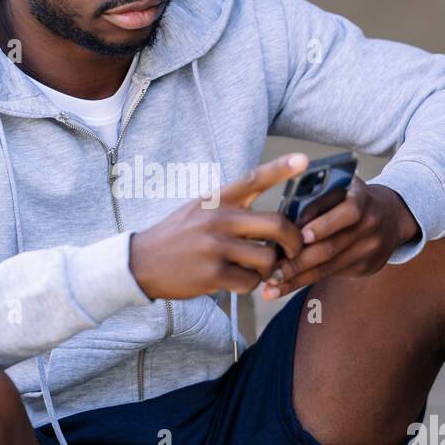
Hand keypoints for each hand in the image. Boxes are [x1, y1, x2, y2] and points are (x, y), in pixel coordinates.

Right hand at [129, 152, 309, 300]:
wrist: (140, 263)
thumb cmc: (178, 237)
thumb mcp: (200, 210)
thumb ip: (233, 209)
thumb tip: (275, 220)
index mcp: (217, 200)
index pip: (253, 179)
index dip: (281, 168)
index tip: (304, 159)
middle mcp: (218, 219)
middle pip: (276, 224)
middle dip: (294, 241)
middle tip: (294, 251)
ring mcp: (215, 247)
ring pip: (267, 258)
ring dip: (268, 269)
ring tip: (256, 271)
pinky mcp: (212, 274)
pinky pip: (250, 282)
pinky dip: (249, 285)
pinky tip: (234, 282)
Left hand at [260, 179, 418, 298]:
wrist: (392, 217)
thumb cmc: (352, 198)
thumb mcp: (341, 188)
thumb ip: (318, 199)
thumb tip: (287, 220)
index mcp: (363, 200)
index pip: (347, 212)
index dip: (323, 225)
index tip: (300, 235)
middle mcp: (370, 226)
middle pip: (332, 247)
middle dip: (298, 262)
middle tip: (271, 272)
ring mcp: (369, 250)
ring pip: (327, 267)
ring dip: (296, 278)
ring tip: (270, 287)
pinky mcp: (364, 267)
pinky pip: (330, 275)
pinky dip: (303, 282)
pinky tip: (282, 288)